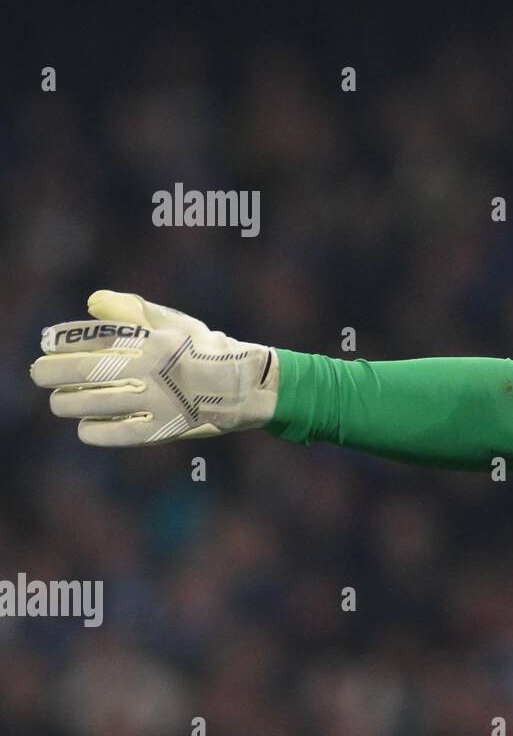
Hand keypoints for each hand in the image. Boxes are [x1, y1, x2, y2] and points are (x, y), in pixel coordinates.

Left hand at [30, 290, 278, 446]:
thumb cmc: (206, 350)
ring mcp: (158, 400)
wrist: (247, 386)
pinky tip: (85, 426)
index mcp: (153, 339)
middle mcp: (152, 368)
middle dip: (51, 372)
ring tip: (60, 401)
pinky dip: (94, 431)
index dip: (62, 339)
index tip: (47, 342)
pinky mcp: (164, 428)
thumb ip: (132, 311)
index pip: (93, 336)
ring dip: (66, 402)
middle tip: (40, 374)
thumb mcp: (174, 323)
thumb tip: (91, 302)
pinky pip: (117, 433)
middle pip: (83, 369)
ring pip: (92, 402)